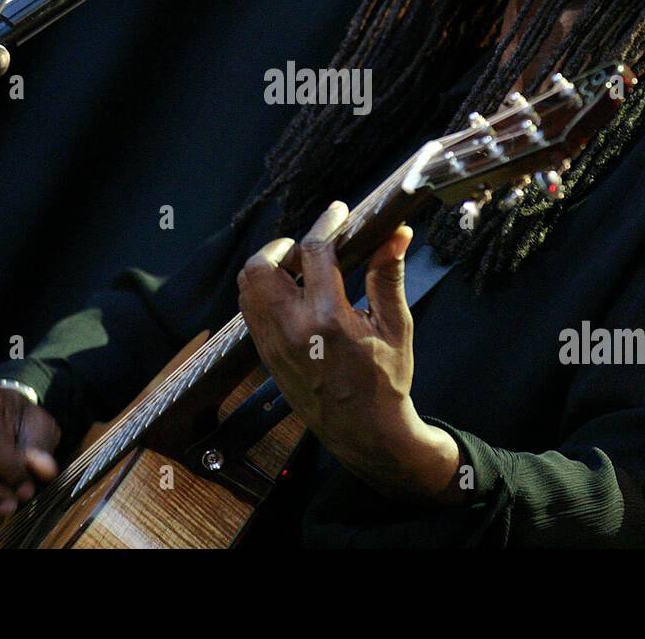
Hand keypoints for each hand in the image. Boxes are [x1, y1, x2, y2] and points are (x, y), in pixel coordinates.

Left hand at [236, 202, 461, 502]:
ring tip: (300, 268)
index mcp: (328, 320)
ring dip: (269, 268)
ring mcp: (273, 345)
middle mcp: (292, 330)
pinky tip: (293, 293)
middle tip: (309, 246)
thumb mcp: (395, 326)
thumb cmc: (387, 380)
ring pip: (248, 288)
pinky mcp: (265, 356)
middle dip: (282, 246)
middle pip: (260, 267)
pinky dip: (265, 291)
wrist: (365, 432)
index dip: (326, 224)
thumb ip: (388, 276)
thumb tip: (396, 234)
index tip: (338, 212)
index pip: (315, 253)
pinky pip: (251, 311)